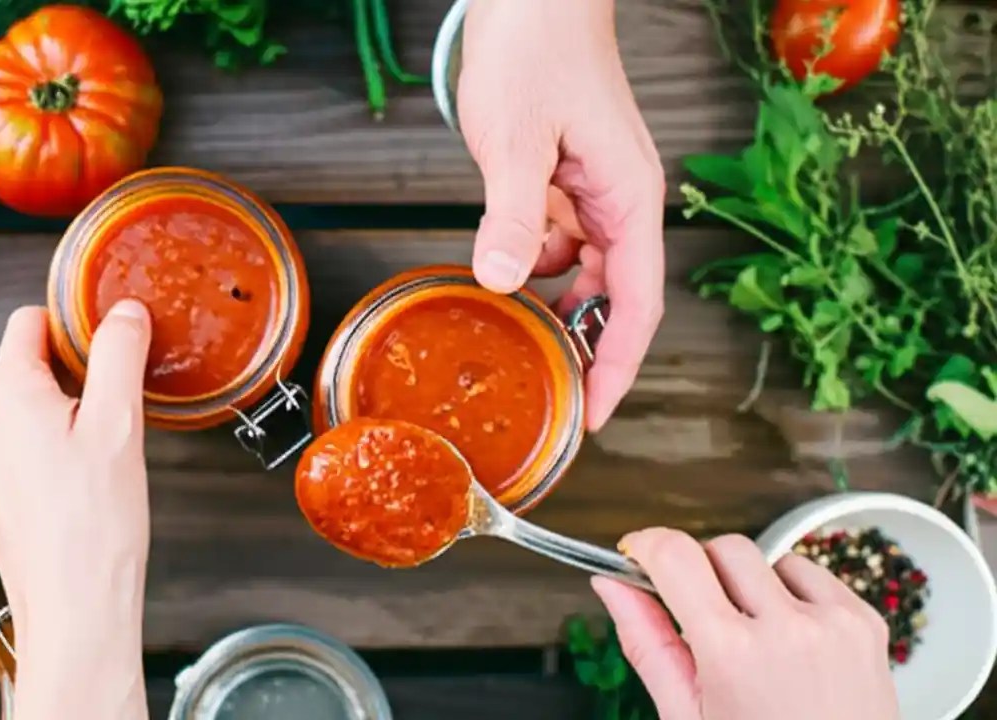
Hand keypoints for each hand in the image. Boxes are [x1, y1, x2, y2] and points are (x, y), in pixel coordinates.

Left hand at [0, 301, 152, 719]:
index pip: (30, 322)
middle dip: (71, 380)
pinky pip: (11, 446)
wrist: (72, 605)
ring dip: (57, 417)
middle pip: (26, 365)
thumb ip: (119, 353)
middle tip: (112, 422)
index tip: (109, 356)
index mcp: (4, 392)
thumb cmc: (95, 523)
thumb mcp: (121, 424)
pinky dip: (42, 451)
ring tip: (93, 460)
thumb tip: (123, 311)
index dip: (73, 330)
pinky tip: (72, 485)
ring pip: (20, 408)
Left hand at [458, 0, 665, 429]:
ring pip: (586, 272)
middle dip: (588, 350)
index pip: (637, 304)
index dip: (620, 365)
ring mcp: (594, 190)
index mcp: (629, 198)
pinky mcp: (566, 178)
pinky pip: (560, 241)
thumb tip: (504, 281)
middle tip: (552, 401)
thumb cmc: (536, 47)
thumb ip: (512, 213)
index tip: (596, 414)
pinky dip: (537, 268)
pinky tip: (506, 281)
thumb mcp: (515, 138)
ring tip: (525, 352)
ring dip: (560, 310)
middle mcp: (620, 201)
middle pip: (616, 298)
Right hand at [594, 528, 898, 719]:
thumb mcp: (686, 713)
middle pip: (722, 547)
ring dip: (750, 583)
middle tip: (699, 616)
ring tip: (753, 637)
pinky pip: (813, 574)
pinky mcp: (867, 622)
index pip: (676, 555)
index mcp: (732, 654)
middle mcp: (788, 629)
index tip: (639, 554)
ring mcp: (834, 623)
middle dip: (700, 571)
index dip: (648, 546)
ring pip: (770, 557)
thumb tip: (610, 584)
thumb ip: (645, 642)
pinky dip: (792, 594)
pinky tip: (789, 639)